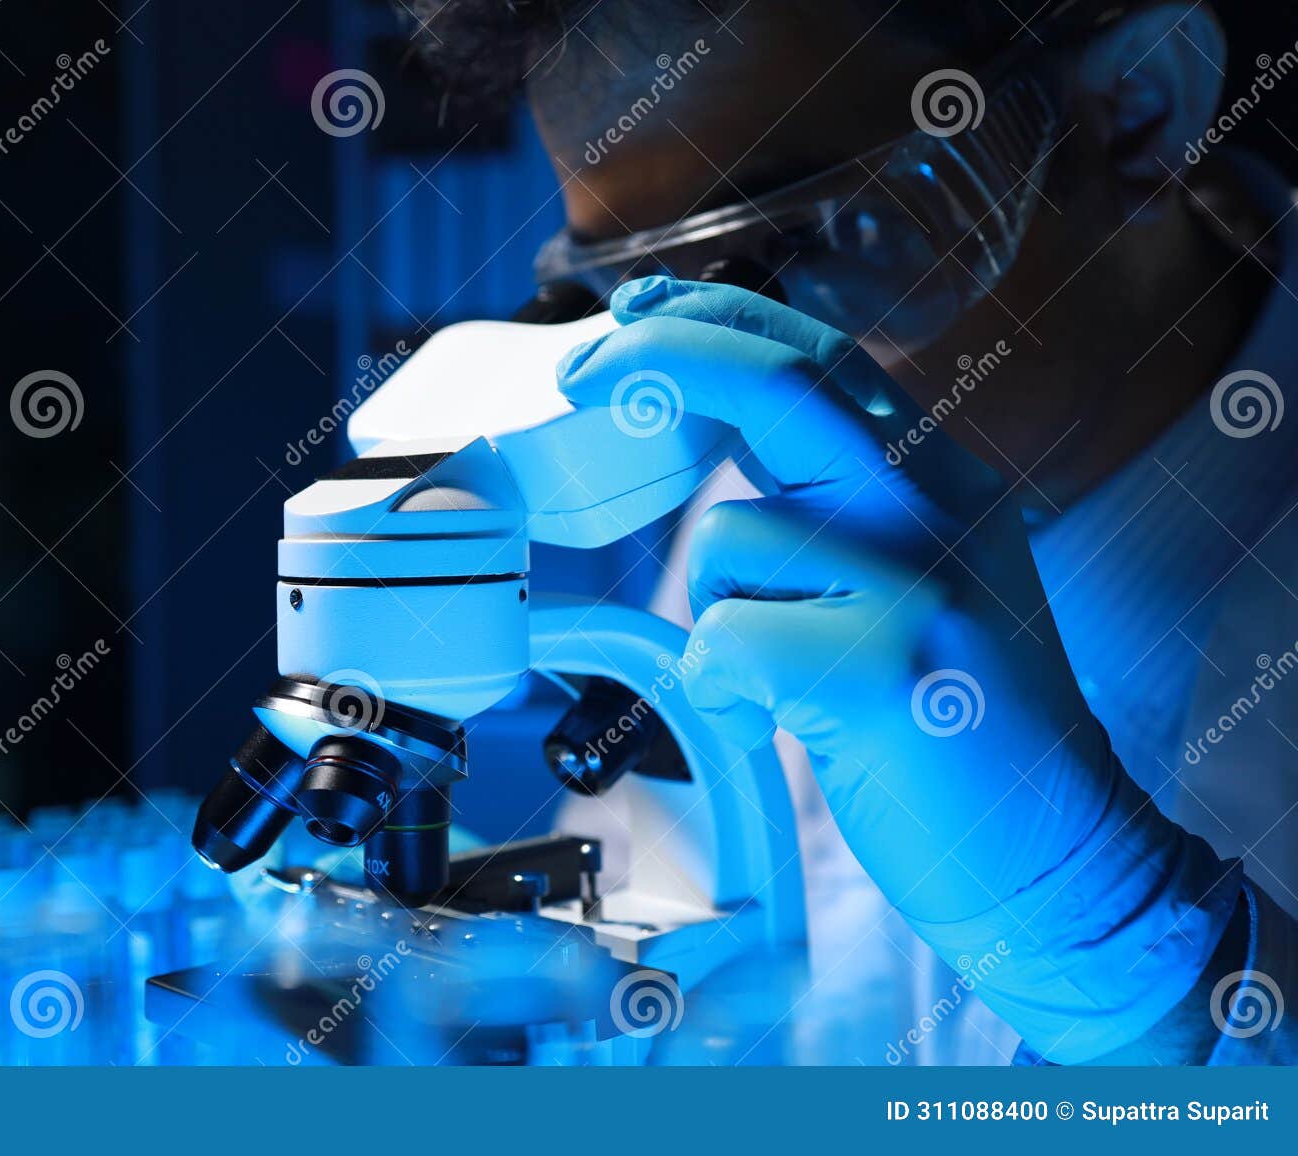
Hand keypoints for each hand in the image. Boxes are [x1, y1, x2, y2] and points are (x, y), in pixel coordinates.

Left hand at [557, 276, 1240, 1061]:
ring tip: (784, 683)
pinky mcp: (878, 671)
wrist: (1061, 855)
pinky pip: (721, 644)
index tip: (633, 314)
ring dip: (717, 618)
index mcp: (940, 478)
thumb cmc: (958, 722)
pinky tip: (778, 727)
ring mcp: (914, 583)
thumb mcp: (915, 576)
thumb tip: (706, 430)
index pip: (817, 359)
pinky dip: (721, 694)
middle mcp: (936, 507)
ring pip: (725, 541)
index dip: (711, 321)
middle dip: (660, 360)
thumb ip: (829, 502)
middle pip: (776, 382)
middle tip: (583, 376)